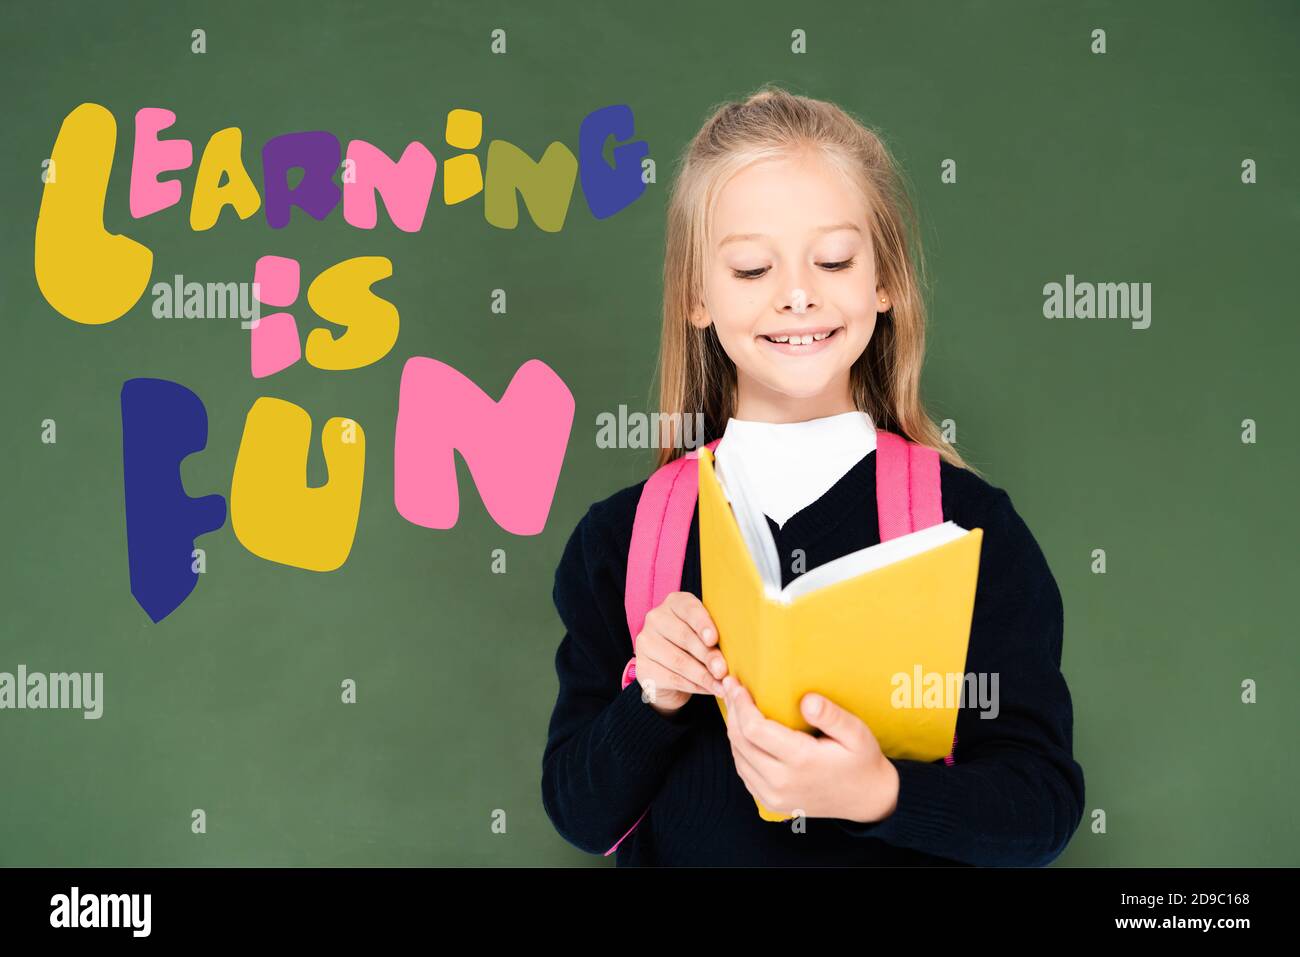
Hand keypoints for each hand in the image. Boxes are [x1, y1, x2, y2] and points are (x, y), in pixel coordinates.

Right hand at [634, 592, 728, 715]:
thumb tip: (736, 651)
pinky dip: (694, 686)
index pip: (688, 609)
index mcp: (674, 603)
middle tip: (723, 670)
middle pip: (684, 637)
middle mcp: (656, 618)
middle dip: (707, 655)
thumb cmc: (694, 646)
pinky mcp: (643, 667)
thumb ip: (715, 636)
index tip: (713, 639)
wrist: (669, 670)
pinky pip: (672, 678)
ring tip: (721, 685)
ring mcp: (645, 643)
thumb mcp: (705, 634)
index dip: (702, 623)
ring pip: (678, 661)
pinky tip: (708, 690)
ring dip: (703, 676)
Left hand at [721, 674, 899, 823]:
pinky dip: (740, 750)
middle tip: (731, 688)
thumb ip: (832, 716)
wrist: (867, 800)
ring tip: (736, 706)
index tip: (738, 685)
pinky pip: (745, 773)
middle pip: (740, 742)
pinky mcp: (772, 802)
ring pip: (738, 758)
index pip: (754, 730)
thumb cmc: (861, 760)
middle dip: (733, 711)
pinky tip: (744, 733)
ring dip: (733, 730)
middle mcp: (782, 781)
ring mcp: (774, 796)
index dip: (741, 705)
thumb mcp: (857, 733)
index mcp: (800, 760)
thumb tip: (807, 700)